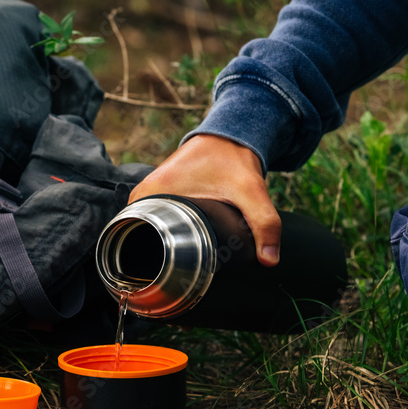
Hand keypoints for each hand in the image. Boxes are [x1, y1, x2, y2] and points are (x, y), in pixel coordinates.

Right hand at [128, 134, 281, 266]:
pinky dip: (167, 235)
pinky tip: (182, 248)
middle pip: (144, 239)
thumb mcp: (251, 191)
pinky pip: (156, 222)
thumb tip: (270, 260)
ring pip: (149, 232)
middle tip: (188, 271)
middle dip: (164, 258)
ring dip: (164, 247)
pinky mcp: (159, 197)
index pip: (137, 240)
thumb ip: (264, 223)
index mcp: (151, 194)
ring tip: (184, 263)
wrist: (230, 134)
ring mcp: (149, 196)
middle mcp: (143, 196)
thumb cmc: (234, 160)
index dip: (156, 261)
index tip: (176, 273)